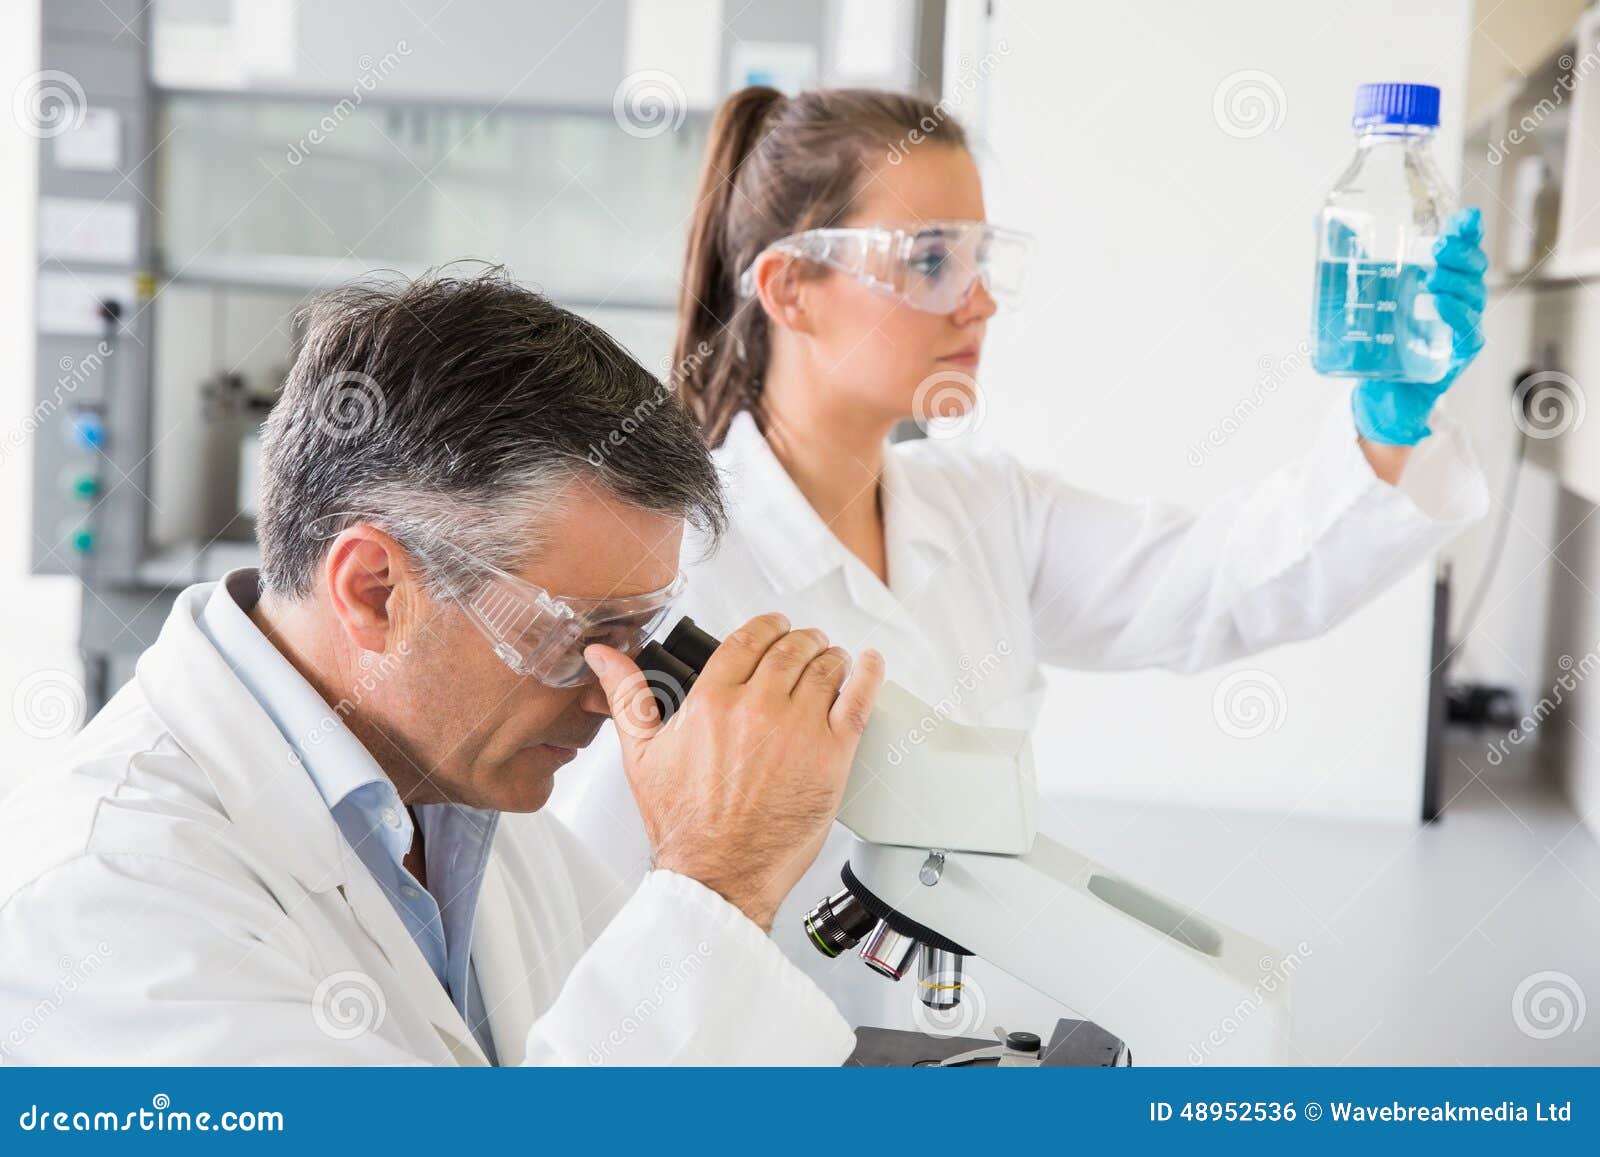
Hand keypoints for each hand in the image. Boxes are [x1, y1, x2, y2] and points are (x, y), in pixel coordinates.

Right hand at [585, 613, 884, 930]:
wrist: (720, 876)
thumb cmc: (684, 825)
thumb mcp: (642, 755)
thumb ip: (627, 696)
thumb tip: (603, 657)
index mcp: (712, 701)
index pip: (748, 639)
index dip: (768, 626)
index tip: (775, 627)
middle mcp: (757, 708)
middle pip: (791, 649)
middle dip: (802, 640)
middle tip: (809, 644)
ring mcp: (799, 729)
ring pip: (826, 668)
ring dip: (832, 657)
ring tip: (834, 662)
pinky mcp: (833, 755)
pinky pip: (859, 699)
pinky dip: (869, 674)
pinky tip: (870, 665)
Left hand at [1353, 207, 1487, 445]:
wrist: (1379, 394)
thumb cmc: (1376, 343)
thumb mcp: (1361, 298)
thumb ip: (1348, 260)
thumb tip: (1319, 221)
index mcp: (1440, 282)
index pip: (1461, 251)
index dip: (1468, 232)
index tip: (1465, 218)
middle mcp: (1456, 301)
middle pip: (1473, 269)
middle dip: (1462, 253)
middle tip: (1438, 246)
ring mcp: (1459, 328)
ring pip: (1473, 296)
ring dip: (1456, 282)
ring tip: (1433, 275)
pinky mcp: (1457, 355)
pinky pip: (1466, 331)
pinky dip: (1455, 314)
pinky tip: (1439, 303)